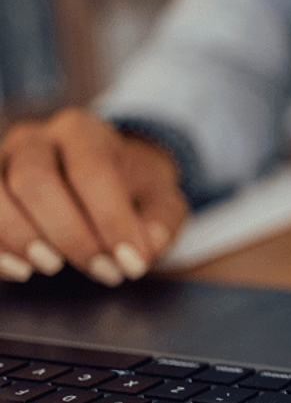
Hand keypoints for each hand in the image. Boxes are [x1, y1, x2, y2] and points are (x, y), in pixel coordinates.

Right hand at [0, 108, 187, 285]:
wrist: (104, 174)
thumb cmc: (132, 189)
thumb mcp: (161, 199)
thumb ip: (162, 221)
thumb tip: (145, 250)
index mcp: (84, 131)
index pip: (92, 172)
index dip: (111, 221)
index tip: (131, 263)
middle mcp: (35, 138)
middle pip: (35, 181)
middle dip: (69, 234)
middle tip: (102, 271)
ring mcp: (2, 160)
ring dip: (22, 237)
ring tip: (54, 266)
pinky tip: (20, 270)